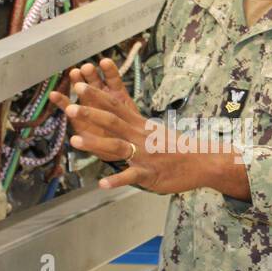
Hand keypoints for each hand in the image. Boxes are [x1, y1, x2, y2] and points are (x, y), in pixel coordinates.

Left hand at [49, 58, 213, 194]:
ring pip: (117, 146)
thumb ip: (134, 125)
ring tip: (74, 141)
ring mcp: (144, 154)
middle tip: (70, 107)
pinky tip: (102, 184)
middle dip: (91, 114)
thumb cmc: (176, 147)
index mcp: (139, 125)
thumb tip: (118, 119)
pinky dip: (116, 180)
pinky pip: (131, 176)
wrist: (201, 161)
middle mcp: (139, 136)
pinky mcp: (149, 173)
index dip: (96, 96)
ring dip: (96, 143)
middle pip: (112, 122)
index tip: (79, 85)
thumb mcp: (154, 131)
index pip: (115, 106)